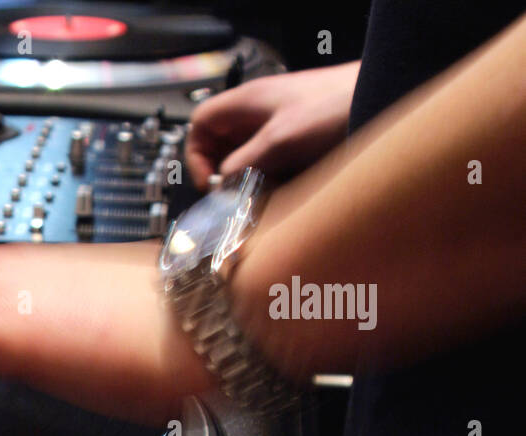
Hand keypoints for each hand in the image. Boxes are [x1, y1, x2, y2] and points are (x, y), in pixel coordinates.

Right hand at [185, 61, 359, 188]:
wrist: (385, 94)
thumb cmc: (337, 105)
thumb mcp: (279, 140)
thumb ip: (243, 164)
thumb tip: (221, 188)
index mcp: (246, 102)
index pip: (201, 124)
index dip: (197, 154)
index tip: (211, 182)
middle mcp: (260, 113)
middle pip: (223, 145)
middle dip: (226, 172)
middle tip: (235, 194)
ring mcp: (280, 125)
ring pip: (249, 157)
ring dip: (252, 179)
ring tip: (264, 194)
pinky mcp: (301, 140)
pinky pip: (274, 163)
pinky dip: (274, 179)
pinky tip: (286, 189)